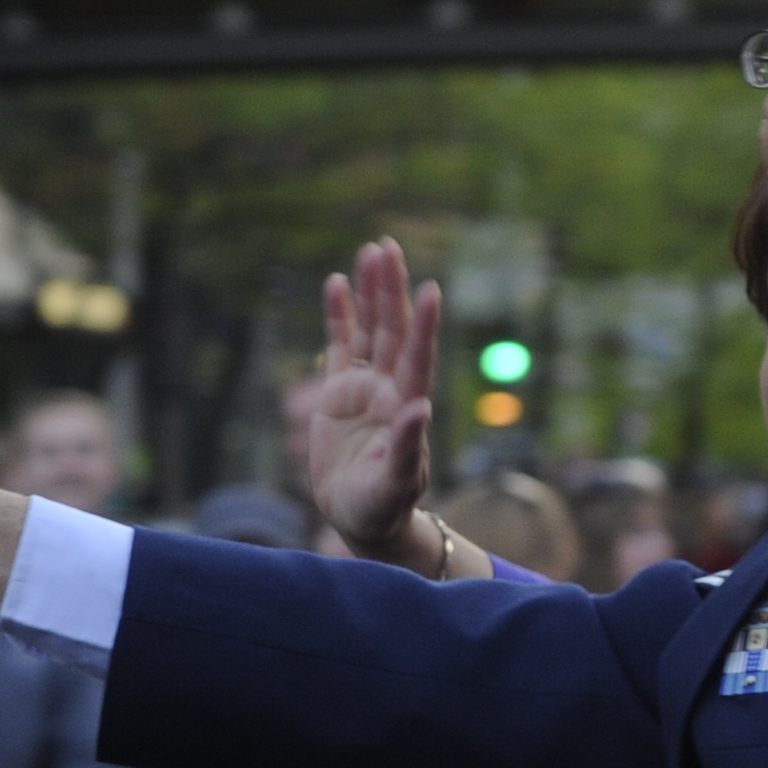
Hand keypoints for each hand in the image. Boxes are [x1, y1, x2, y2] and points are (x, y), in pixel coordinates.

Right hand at [308, 239, 441, 562]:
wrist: (361, 518)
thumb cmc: (383, 507)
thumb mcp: (394, 483)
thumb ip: (406, 448)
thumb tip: (420, 409)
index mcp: (407, 407)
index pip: (417, 357)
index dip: (424, 326)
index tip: (430, 290)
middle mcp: (390, 389)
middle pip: (393, 330)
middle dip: (392, 290)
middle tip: (388, 249)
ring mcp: (366, 388)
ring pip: (370, 330)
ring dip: (371, 292)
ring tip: (372, 252)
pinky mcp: (339, 394)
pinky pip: (340, 345)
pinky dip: (339, 315)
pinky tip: (337, 283)